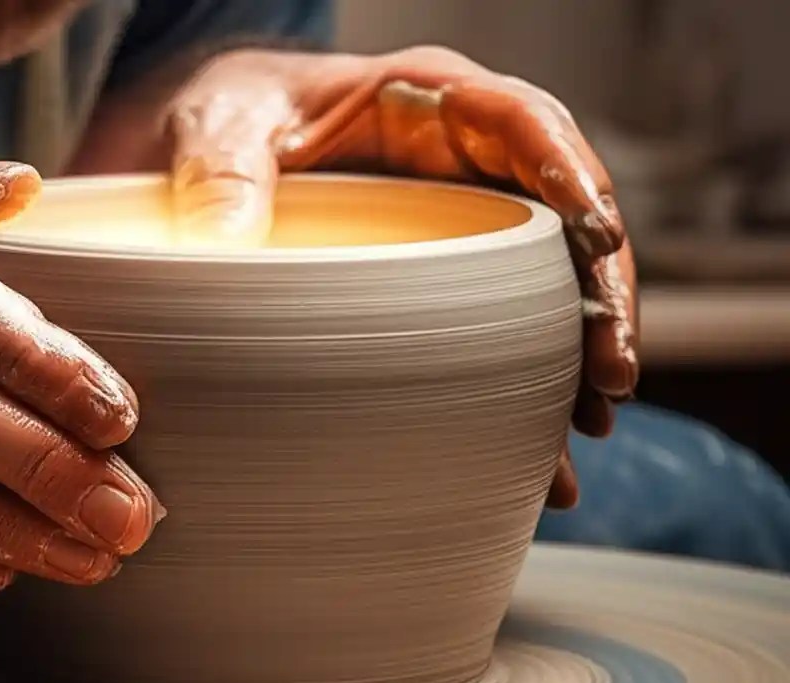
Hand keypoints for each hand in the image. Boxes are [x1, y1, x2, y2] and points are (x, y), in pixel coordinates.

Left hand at [164, 47, 638, 507]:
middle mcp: (465, 158)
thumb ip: (225, 179)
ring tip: (589, 422)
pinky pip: (505, 325)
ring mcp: (464, 221)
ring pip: (550, 280)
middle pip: (563, 215)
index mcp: (428, 99)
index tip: (596, 237)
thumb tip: (222, 249)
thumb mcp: (221, 129)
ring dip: (578, 350)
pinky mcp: (447, 278)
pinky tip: (543, 445)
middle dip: (599, 291)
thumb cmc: (232, 114)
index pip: (523, 122)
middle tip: (610, 370)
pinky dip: (527, 382)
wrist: (212, 143)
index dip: (572, 174)